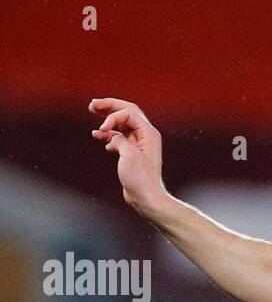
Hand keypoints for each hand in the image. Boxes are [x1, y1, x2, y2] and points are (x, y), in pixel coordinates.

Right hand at [88, 97, 170, 217]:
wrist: (146, 198)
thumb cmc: (140, 179)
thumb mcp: (129, 155)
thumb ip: (120, 139)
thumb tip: (112, 135)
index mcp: (148, 133)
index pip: (128, 113)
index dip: (112, 116)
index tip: (102, 129)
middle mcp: (146, 135)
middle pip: (126, 112)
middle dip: (109, 106)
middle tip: (93, 104)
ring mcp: (140, 143)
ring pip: (122, 123)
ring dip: (107, 118)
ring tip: (93, 112)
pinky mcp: (133, 152)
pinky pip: (120, 136)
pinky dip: (109, 134)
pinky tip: (99, 137)